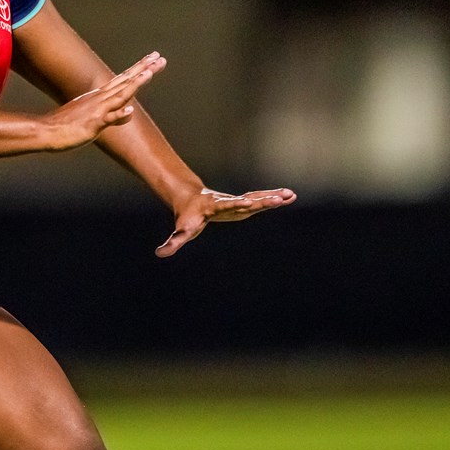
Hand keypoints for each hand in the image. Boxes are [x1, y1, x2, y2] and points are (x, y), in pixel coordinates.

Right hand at [41, 52, 165, 150]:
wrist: (46, 131)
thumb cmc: (67, 125)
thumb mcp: (92, 117)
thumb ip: (112, 115)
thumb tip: (129, 112)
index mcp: (100, 95)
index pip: (123, 78)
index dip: (139, 68)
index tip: (152, 58)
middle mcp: (100, 98)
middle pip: (126, 81)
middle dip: (143, 69)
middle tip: (159, 58)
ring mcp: (97, 110)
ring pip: (119, 95)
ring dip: (134, 84)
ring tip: (149, 73)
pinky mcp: (92, 124)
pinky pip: (107, 119)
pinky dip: (119, 114)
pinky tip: (130, 110)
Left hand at [155, 186, 296, 257]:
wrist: (190, 199)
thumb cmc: (186, 217)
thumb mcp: (180, 231)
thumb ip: (173, 241)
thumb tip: (160, 253)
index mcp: (214, 206)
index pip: (226, 204)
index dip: (235, 203)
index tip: (247, 202)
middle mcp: (228, 201)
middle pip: (246, 200)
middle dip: (261, 200)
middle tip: (277, 199)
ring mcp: (237, 200)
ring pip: (256, 197)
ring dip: (272, 197)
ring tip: (290, 195)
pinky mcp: (243, 202)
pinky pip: (260, 199)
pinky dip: (273, 197)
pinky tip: (289, 196)